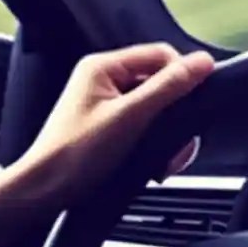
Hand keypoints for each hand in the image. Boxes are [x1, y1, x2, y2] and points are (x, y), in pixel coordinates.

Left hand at [11, 43, 214, 205]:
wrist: (44, 192)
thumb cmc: (75, 153)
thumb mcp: (130, 117)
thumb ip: (169, 87)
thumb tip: (204, 62)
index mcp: (104, 67)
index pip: (161, 54)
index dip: (182, 75)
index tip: (197, 102)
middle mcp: (105, 80)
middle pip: (161, 82)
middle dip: (177, 112)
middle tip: (180, 141)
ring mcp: (107, 104)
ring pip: (157, 106)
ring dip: (168, 132)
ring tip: (168, 158)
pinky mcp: (111, 126)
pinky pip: (146, 125)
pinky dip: (156, 142)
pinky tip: (157, 163)